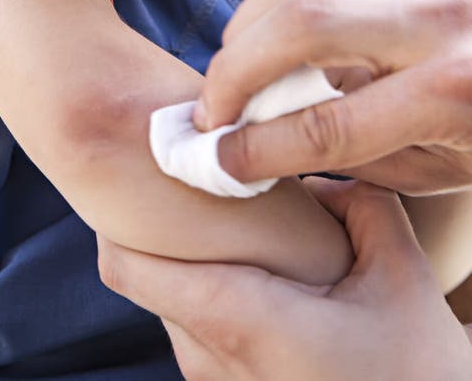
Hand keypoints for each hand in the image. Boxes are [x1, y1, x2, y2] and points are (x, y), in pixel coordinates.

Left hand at [98, 180, 471, 380]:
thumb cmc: (410, 372)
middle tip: (196, 180)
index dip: (119, 215)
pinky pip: (195, 326)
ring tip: (232, 225)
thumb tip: (315, 177)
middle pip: (150, 274)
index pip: (129, 267)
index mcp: (238, 321)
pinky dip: (210, 289)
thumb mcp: (399, 276)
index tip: (137, 170)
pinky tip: (258, 271)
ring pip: (173, 300)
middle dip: (163, 226)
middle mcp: (209, 357)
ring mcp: (215, 380)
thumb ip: (358, 204)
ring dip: (191, 260)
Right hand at [194, 0, 471, 193]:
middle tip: (211, 111)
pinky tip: (269, 41)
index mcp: (455, 95)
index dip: (261, 148)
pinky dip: (275, 5)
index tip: (222, 160)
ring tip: (234, 71)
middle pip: (304, 22)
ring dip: (248, 26)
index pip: (332, 123)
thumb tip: (263, 137)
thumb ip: (352, 150)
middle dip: (236, 69)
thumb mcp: (439, 168)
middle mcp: (437, 24)